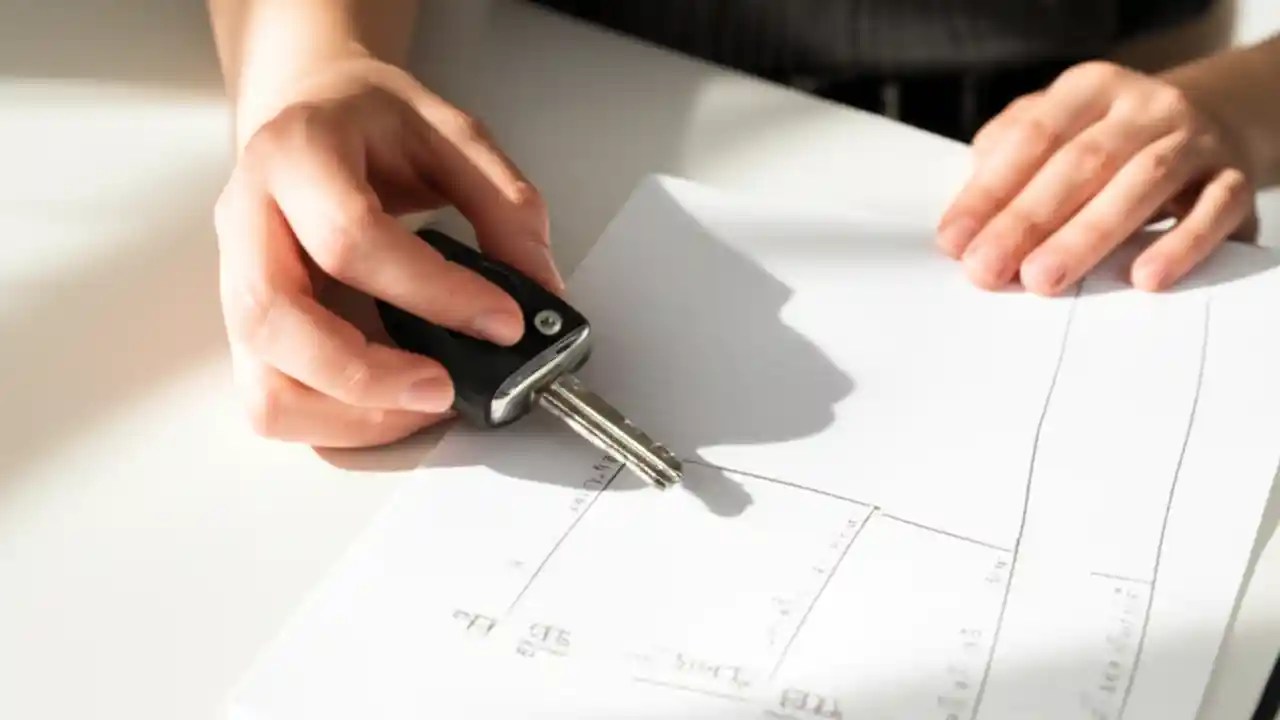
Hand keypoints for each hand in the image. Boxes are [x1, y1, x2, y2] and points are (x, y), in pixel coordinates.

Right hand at [214, 57, 561, 447]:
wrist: (307, 111)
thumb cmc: (369, 123)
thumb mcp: (452, 134)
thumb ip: (504, 206)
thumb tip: (539, 290)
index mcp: (298, 155)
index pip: (351, 238)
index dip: (433, 292)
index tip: (503, 321)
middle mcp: (247, 222)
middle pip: (276, 322)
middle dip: (368, 376)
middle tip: (446, 389)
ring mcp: (236, 284)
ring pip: (264, 385)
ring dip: (350, 417)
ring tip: (425, 402)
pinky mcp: (248, 332)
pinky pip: (274, 404)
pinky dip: (336, 426)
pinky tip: (393, 405)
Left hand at [937, 60, 1256, 294]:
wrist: (1210, 122)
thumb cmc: (1108, 142)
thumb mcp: (1055, 133)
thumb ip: (1006, 164)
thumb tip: (964, 224)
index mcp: (1090, 89)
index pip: (1033, 137)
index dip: (990, 191)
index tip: (954, 240)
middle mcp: (1145, 106)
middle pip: (1081, 162)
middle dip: (1027, 220)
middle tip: (987, 269)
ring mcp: (1194, 140)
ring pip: (1141, 183)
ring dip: (1088, 235)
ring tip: (1043, 278)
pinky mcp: (1235, 179)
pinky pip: (1214, 210)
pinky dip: (1180, 244)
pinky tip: (1144, 278)